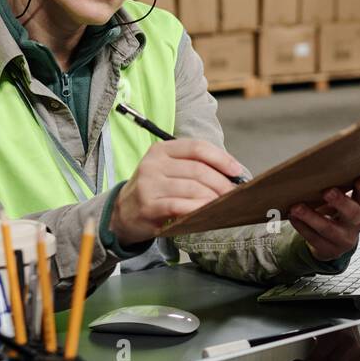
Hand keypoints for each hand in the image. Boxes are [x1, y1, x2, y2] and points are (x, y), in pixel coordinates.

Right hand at [109, 139, 244, 244]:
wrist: (122, 213)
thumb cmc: (155, 190)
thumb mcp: (168, 170)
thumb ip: (194, 167)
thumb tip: (232, 173)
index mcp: (161, 150)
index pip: (197, 147)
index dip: (221, 158)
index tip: (237, 171)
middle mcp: (153, 164)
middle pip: (198, 169)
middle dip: (221, 182)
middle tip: (233, 194)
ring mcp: (149, 184)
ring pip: (192, 188)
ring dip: (213, 197)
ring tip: (223, 204)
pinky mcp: (148, 206)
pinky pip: (180, 205)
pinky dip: (198, 208)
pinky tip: (207, 212)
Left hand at [288, 175, 359, 260]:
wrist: (334, 244)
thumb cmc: (337, 215)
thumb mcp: (343, 203)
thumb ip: (338, 190)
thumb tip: (318, 173)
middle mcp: (355, 224)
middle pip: (352, 213)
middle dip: (340, 202)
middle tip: (327, 192)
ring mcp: (343, 239)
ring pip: (328, 229)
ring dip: (311, 217)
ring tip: (296, 207)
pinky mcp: (328, 249)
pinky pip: (313, 238)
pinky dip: (301, 226)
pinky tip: (292, 217)